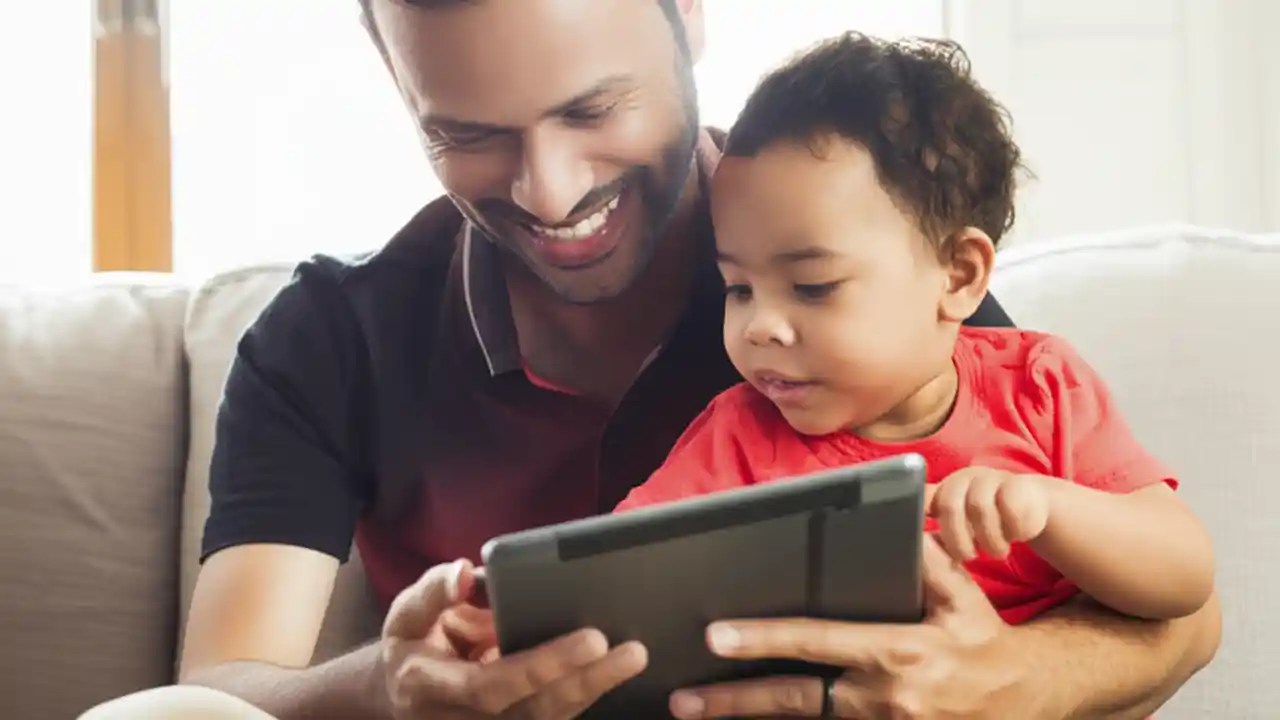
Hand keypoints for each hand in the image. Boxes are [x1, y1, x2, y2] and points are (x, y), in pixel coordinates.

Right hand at [382, 560, 647, 718]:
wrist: (402, 694)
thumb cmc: (412, 645)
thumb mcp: (406, 614)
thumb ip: (433, 593)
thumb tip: (466, 573)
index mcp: (430, 688)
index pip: (493, 685)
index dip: (543, 666)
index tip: (591, 640)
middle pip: (534, 711)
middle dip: (585, 681)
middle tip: (631, 651)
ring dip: (594, 690)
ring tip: (633, 656)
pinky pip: (554, 719)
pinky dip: (586, 696)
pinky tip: (616, 669)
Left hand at [667, 536, 1038, 718]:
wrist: (1023, 697)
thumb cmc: (983, 640)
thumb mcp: (962, 595)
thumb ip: (925, 560)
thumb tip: (896, 520)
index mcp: (897, 650)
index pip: (816, 643)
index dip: (764, 639)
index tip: (718, 636)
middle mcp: (885, 695)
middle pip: (796, 700)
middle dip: (734, 700)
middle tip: (684, 698)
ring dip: (749, 718)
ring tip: (697, 709)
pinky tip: (747, 719)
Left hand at [927, 467, 1051, 560]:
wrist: (1030, 503)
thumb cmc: (986, 523)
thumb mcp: (959, 530)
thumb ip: (935, 540)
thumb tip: (918, 552)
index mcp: (943, 491)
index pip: (921, 495)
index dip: (916, 508)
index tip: (917, 528)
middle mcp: (963, 479)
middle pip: (949, 505)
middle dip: (956, 537)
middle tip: (968, 558)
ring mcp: (991, 478)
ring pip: (979, 507)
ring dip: (989, 538)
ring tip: (997, 553)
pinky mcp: (1020, 483)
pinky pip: (1010, 508)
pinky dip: (1012, 529)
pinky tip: (1016, 536)